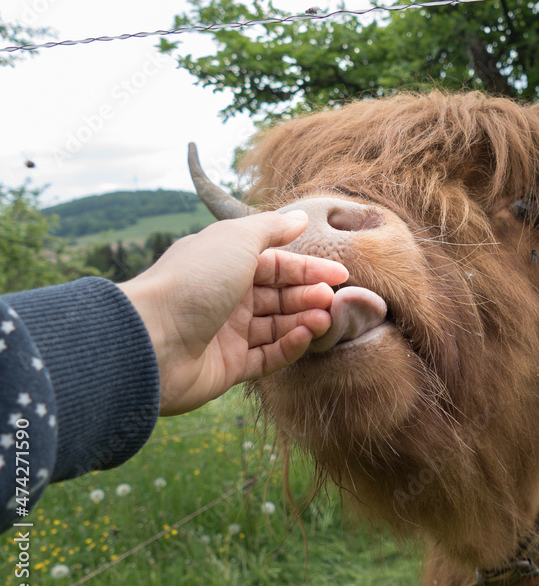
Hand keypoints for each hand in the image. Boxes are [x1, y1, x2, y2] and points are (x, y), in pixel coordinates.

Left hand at [119, 210, 347, 415]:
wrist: (150, 339)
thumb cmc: (193, 281)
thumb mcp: (236, 240)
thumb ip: (271, 228)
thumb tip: (299, 218)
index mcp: (225, 265)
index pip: (276, 265)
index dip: (308, 268)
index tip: (340, 275)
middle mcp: (226, 298)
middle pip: (279, 296)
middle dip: (309, 296)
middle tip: (333, 299)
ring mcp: (227, 334)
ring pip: (276, 326)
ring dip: (304, 320)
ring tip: (326, 319)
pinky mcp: (228, 367)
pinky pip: (267, 356)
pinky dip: (290, 346)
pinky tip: (306, 336)